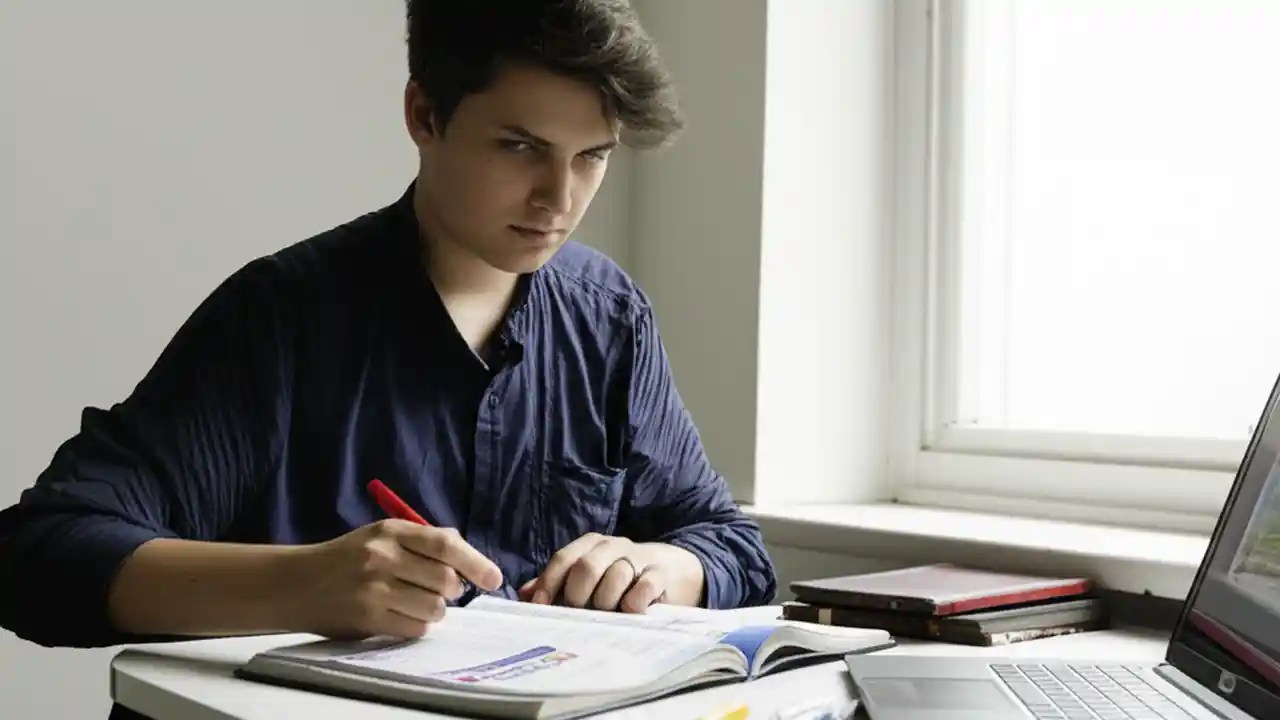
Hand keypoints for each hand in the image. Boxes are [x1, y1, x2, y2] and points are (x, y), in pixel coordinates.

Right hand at [291, 520, 501, 638]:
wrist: (296, 583)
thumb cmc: (347, 558)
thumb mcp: (381, 536)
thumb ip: (422, 541)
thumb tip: (467, 552)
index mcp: (390, 531)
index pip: (445, 545)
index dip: (476, 562)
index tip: (494, 578)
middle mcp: (382, 557)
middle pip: (446, 579)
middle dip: (452, 589)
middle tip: (441, 589)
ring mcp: (374, 589)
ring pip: (435, 607)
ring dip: (435, 609)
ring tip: (417, 602)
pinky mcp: (368, 618)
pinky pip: (415, 627)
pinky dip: (417, 625)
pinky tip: (401, 615)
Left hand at [519, 533, 703, 612]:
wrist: (674, 570)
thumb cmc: (621, 578)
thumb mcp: (590, 576)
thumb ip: (559, 584)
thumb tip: (524, 594)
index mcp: (591, 545)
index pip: (564, 558)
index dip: (550, 582)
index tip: (540, 607)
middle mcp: (613, 547)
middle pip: (588, 566)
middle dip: (578, 594)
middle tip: (578, 612)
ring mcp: (638, 559)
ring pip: (616, 575)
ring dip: (607, 600)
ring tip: (606, 613)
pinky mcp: (660, 574)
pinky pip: (644, 586)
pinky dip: (634, 601)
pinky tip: (631, 611)